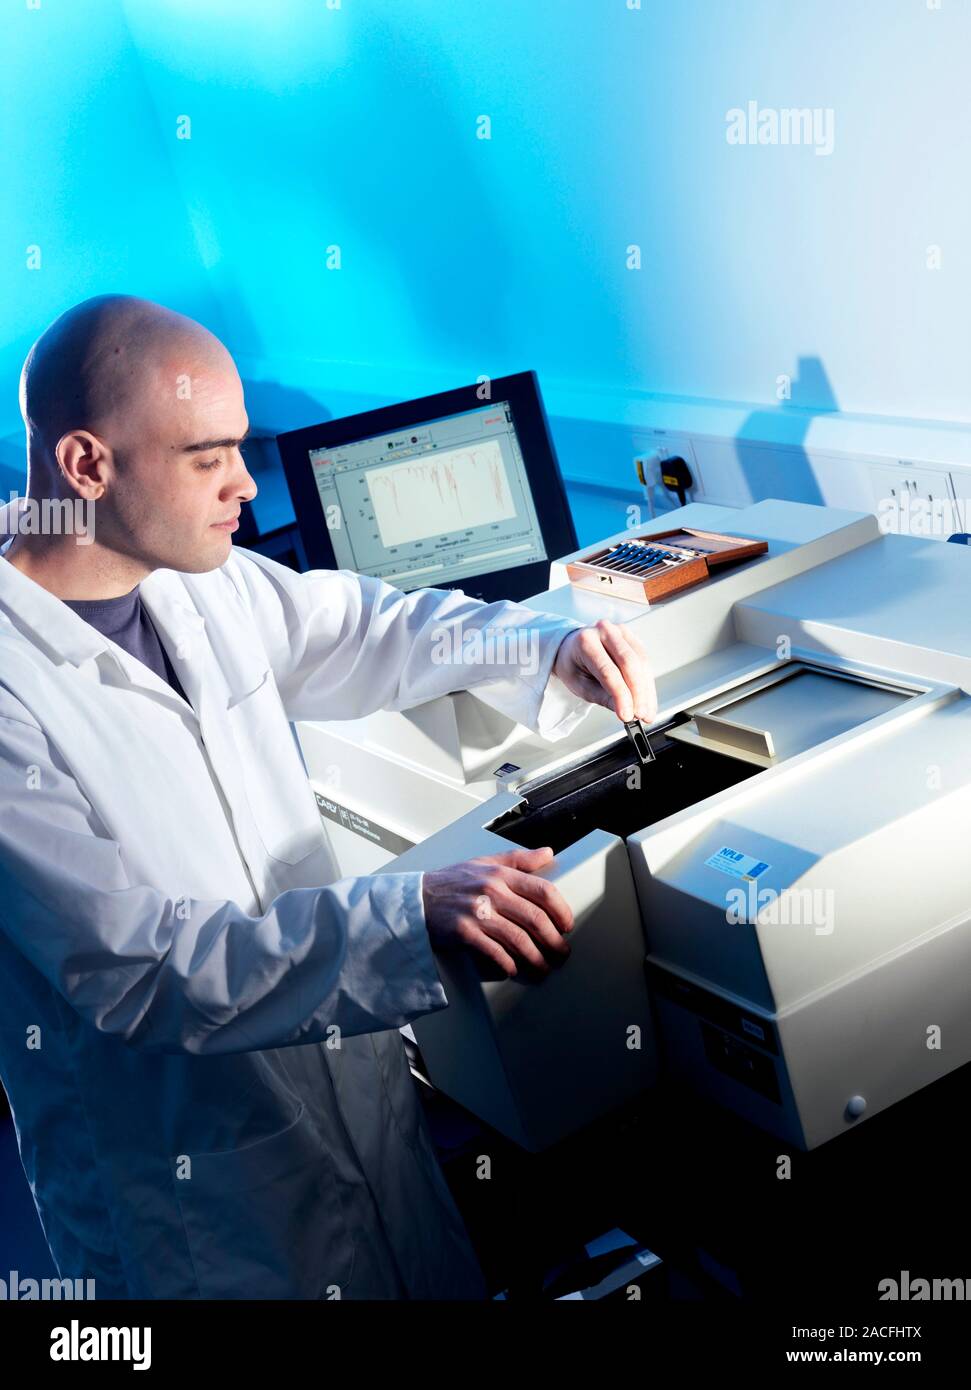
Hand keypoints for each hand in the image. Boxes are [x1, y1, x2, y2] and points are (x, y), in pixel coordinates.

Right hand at [421, 846, 572, 977]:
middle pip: (535, 919)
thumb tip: (547, 852)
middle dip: (554, 940)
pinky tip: (514, 969)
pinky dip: (508, 964)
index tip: (567, 924)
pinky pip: (495, 953)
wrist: (416, 899)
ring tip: (543, 966)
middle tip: (561, 952)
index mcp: (500, 874)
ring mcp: (478, 913)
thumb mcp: (484, 863)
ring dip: (536, 958)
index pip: (543, 891)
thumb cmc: (451, 882)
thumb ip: (518, 859)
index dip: (561, 910)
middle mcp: (491, 891)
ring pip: (519, 939)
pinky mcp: (464, 933)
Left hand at [552, 619, 656, 723]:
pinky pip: (645, 662)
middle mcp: (605, 631)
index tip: (628, 715)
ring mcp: (620, 632)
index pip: (608, 671)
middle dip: (638, 693)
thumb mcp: (580, 685)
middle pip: (629, 663)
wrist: (572, 649)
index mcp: (586, 641)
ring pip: (641, 663)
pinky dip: (647, 684)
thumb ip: (602, 697)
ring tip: (646, 712)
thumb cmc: (573, 665)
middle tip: (640, 715)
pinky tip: (648, 700)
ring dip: (646, 691)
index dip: (621, 695)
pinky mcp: (632, 638)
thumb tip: (624, 710)